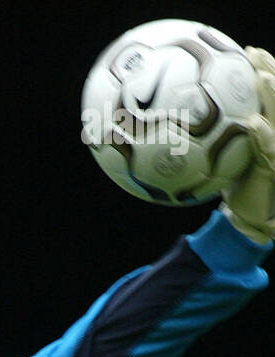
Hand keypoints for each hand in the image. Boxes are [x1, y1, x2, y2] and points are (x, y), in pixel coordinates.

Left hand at [220, 47, 274, 243]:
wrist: (249, 220)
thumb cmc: (234, 188)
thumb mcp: (222, 163)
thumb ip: (211, 140)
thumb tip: (176, 124)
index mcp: (265, 129)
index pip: (266, 96)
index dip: (263, 71)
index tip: (247, 52)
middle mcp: (274, 135)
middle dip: (269, 73)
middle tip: (253, 53)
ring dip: (271, 95)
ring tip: (260, 76)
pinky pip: (270, 149)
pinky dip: (264, 135)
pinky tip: (253, 124)